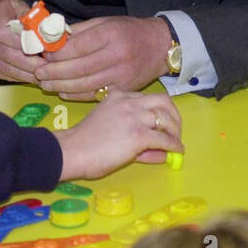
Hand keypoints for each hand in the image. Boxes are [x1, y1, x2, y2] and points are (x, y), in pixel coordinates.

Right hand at [0, 0, 39, 83]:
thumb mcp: (9, 2)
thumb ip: (27, 14)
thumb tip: (44, 25)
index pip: (13, 39)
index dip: (31, 47)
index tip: (47, 51)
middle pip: (12, 58)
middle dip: (33, 65)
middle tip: (50, 68)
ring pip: (8, 70)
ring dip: (27, 75)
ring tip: (43, 75)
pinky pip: (2, 75)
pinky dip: (17, 77)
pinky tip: (29, 76)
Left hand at [35, 16, 170, 100]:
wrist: (160, 47)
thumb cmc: (129, 31)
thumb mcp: (105, 22)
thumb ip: (79, 31)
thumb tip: (53, 40)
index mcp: (110, 35)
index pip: (76, 47)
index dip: (56, 53)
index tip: (44, 53)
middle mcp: (116, 56)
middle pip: (77, 68)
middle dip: (53, 71)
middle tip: (38, 72)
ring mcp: (120, 76)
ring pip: (83, 85)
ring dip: (60, 85)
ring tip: (45, 82)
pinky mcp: (122, 90)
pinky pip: (93, 95)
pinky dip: (75, 94)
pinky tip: (63, 90)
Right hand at [55, 90, 182, 178]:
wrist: (72, 151)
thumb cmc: (84, 142)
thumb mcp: (108, 127)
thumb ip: (131, 133)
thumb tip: (158, 149)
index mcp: (119, 96)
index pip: (147, 97)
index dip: (159, 109)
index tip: (162, 121)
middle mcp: (129, 101)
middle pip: (163, 101)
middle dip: (174, 115)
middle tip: (175, 130)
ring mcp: (135, 117)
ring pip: (166, 118)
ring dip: (175, 131)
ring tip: (176, 142)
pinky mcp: (139, 134)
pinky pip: (164, 139)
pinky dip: (174, 145)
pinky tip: (176, 151)